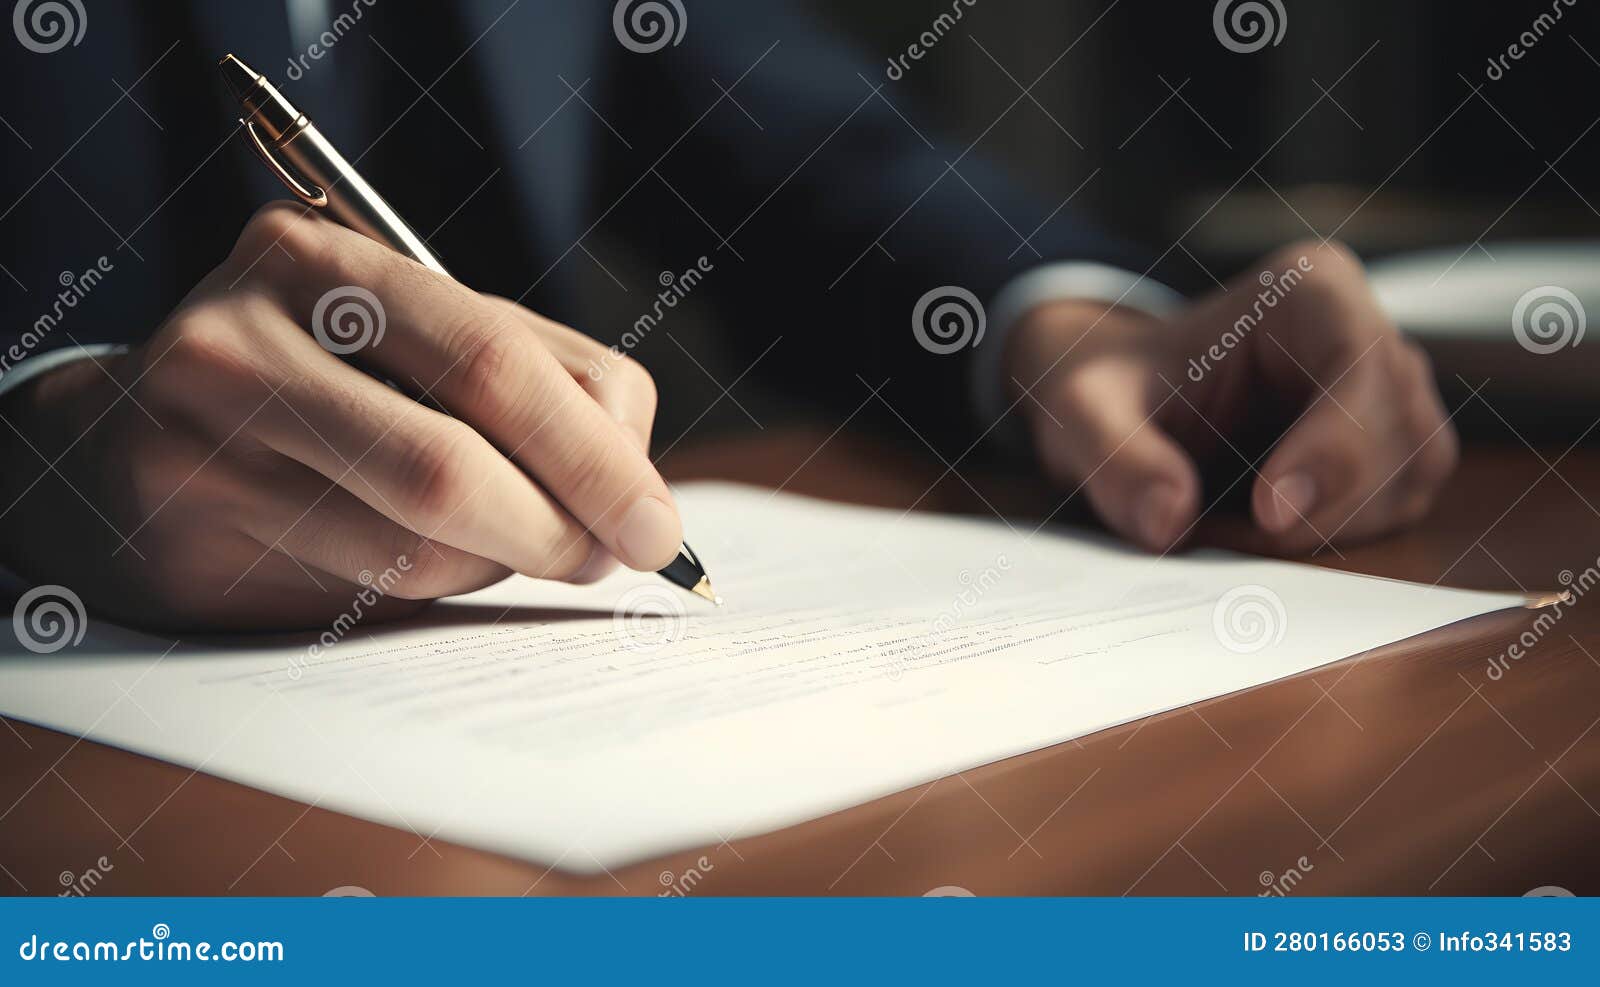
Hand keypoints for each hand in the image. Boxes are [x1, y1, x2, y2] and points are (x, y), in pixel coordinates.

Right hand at [0, 203, 677, 629]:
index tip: (657, 524)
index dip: (599, 454)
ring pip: (415, 540)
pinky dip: (434, 589)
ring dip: (499, 561)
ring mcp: (207, 432)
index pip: (499, 357)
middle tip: (619, 561)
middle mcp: (251, 330)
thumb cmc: (314, 392)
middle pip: (453, 458)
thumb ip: (528, 390)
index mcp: (329, 258)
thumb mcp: (413, 349)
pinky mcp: (189, 525)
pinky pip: (365, 586)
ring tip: (505, 542)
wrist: (120, 448)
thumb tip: (638, 503)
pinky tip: (422, 561)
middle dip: (566, 525)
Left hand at [1007, 240, 1457, 553]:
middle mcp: (1367, 336)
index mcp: (1310, 291)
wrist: (1119, 402)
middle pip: (1396, 436)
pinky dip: (1329, 538)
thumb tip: (1169, 520)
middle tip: (1221, 536)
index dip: (1333, 448)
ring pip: (1403, 485)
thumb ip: (1117, 459)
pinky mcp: (1388, 457)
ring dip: (1322, 529)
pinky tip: (1256, 532)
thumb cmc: (1110, 387)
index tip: (1271, 513)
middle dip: (1317, 506)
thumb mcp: (1083, 412)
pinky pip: (1392, 513)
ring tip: (1225, 527)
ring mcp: (1389, 400)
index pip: (1361, 364)